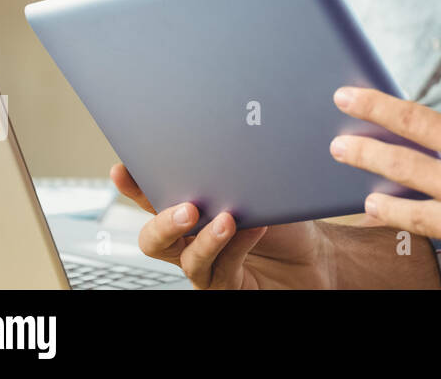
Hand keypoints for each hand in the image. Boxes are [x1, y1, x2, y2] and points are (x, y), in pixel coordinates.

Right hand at [108, 163, 337, 288]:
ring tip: (228, 218)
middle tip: (187, 208)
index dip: (135, 185)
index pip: (154, 197)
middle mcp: (191, 242)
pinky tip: (255, 229)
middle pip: (154, 239)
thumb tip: (222, 153)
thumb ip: (234, 178)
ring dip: (206, 238)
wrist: (318, 256)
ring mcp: (207, 267)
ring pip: (187, 259)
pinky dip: (237, 247)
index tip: (122, 169)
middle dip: (163, 223)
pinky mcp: (226, 287)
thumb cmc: (286, 218)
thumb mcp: (259, 190)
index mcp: (191, 209)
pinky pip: (222, 270)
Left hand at [329, 87, 440, 287]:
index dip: (375, 107)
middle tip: (337, 146)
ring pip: (410, 213)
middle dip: (362, 153)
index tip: (347, 97)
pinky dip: (436, 224)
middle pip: (398, 167)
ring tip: (366, 196)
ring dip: (384, 202)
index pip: (414, 123)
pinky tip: (431, 221)